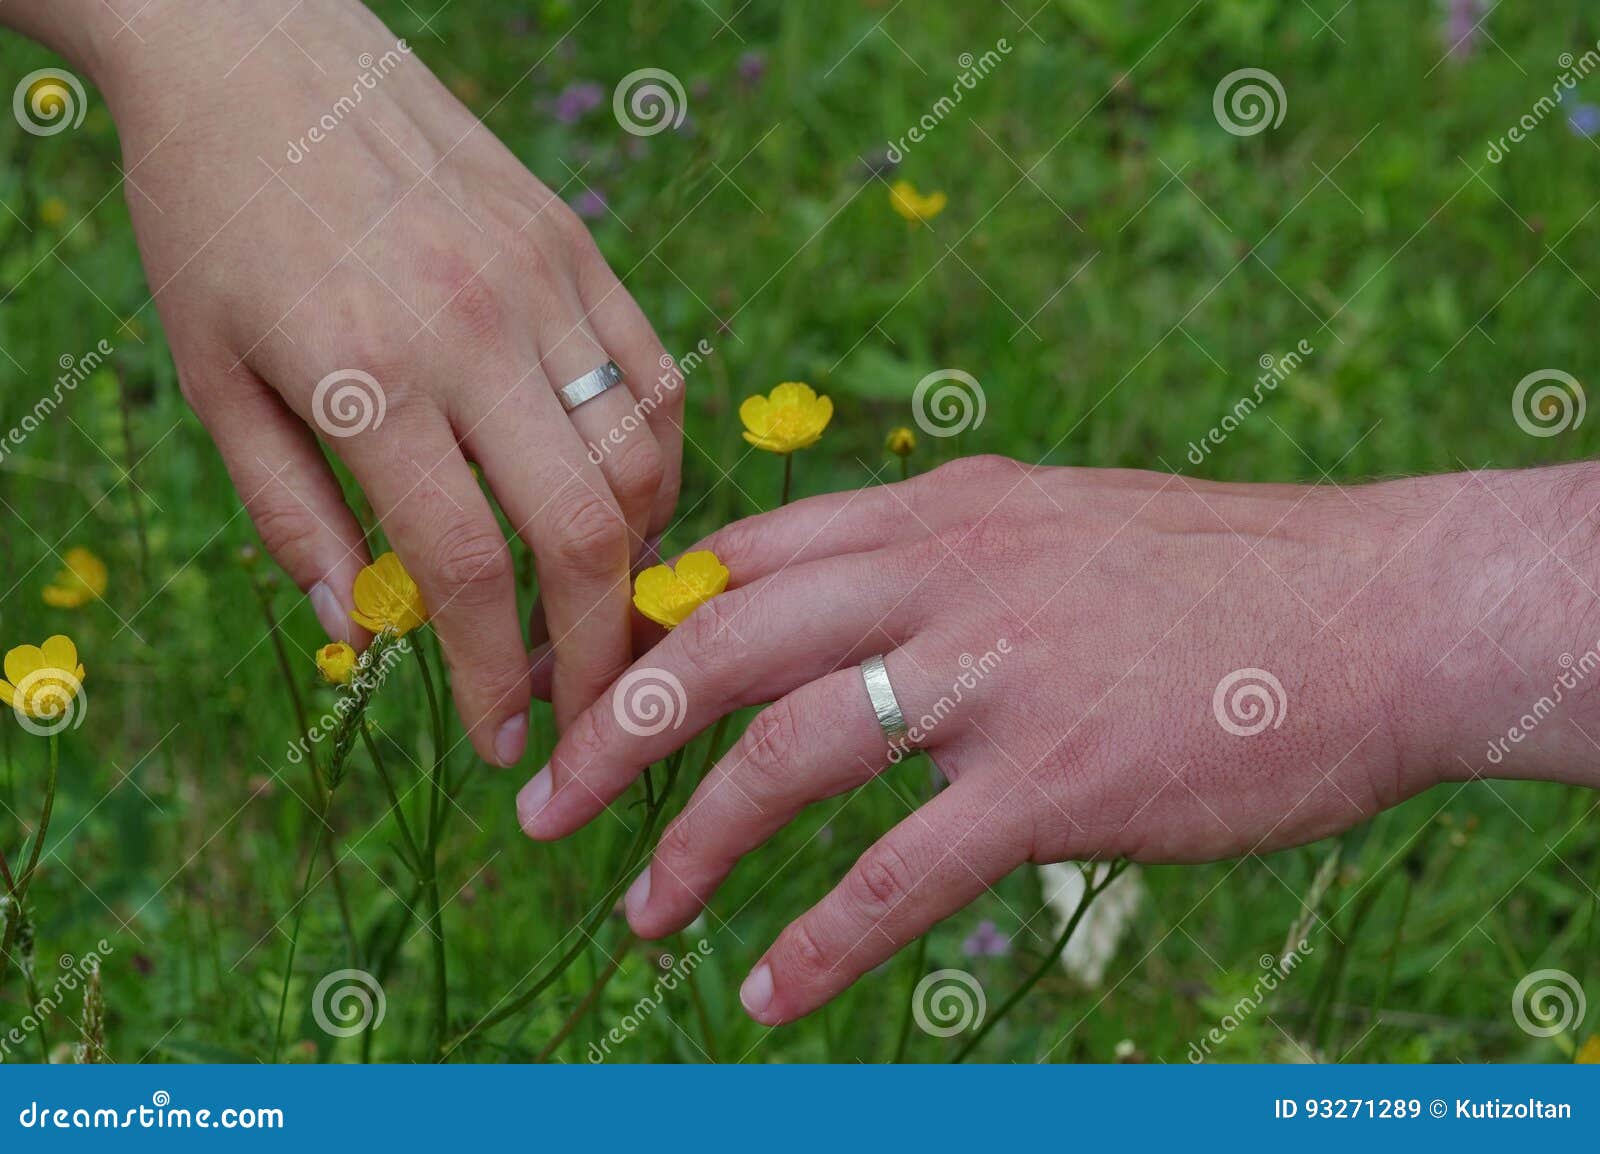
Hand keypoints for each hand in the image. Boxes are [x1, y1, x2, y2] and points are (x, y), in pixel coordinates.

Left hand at [28, 0, 680, 760]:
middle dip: (601, 646)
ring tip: (602, 603)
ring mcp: (539, 282)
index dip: (496, 677)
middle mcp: (471, 331)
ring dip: (636, 556)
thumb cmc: (214, 226)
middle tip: (593, 705)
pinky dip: (658, 460)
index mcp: (365, 377)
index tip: (503, 740)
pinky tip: (628, 501)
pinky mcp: (576, 249)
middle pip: (584, 530)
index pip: (471, 570)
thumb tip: (363, 637)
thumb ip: (293, 517)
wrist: (254, 53)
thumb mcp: (214, 382)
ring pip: (640, 459)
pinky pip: (655, 378)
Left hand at [518, 454, 1599, 1022]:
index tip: (574, 679)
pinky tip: (770, 992)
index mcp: (939, 512)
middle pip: (721, 645)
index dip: (639, 620)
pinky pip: (901, 874)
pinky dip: (821, 940)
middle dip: (613, 726)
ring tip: (639, 912)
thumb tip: (850, 590)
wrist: (1383, 610)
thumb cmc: (1219, 574)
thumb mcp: (1057, 522)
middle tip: (544, 803)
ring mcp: (995, 675)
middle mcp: (945, 575)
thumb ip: (945, 551)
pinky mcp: (1056, 778)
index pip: (742, 556)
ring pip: (786, 755)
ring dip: (694, 840)